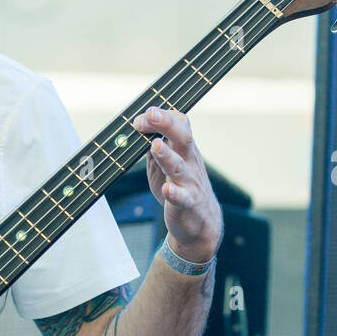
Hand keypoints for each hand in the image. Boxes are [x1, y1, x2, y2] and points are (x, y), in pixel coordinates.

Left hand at [132, 106, 222, 262]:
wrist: (201, 221)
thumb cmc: (180, 187)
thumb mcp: (165, 165)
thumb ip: (153, 149)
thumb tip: (135, 131)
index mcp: (184, 149)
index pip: (179, 124)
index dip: (162, 116)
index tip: (142, 118)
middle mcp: (189, 161)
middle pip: (182, 137)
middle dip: (167, 124)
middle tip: (151, 114)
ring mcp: (189, 182)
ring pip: (179, 166)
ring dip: (167, 155)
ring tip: (156, 146)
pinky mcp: (187, 203)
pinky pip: (182, 197)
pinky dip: (174, 193)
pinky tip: (166, 189)